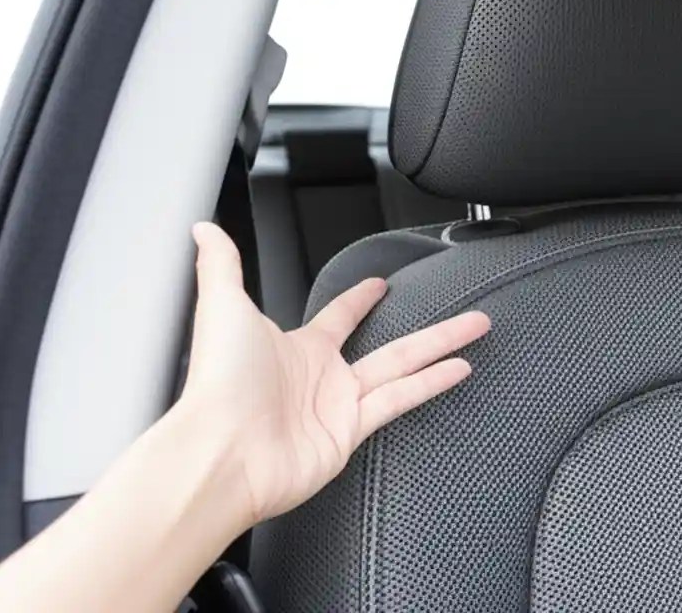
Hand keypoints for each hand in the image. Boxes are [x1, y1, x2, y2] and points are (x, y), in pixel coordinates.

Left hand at [179, 223, 489, 524]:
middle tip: (465, 315)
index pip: (338, 317)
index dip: (361, 299)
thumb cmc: (217, 384)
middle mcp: (322, 377)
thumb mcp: (221, 306)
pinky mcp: (348, 433)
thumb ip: (221, 265)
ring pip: (404, 369)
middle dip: (432, 328)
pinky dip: (430, 384)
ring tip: (476, 329)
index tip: (380, 286)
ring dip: (442, 348)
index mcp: (296, 347)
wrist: (220, 450)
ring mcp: (338, 407)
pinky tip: (457, 369)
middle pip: (392, 345)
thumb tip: (206, 230)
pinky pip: (398, 401)